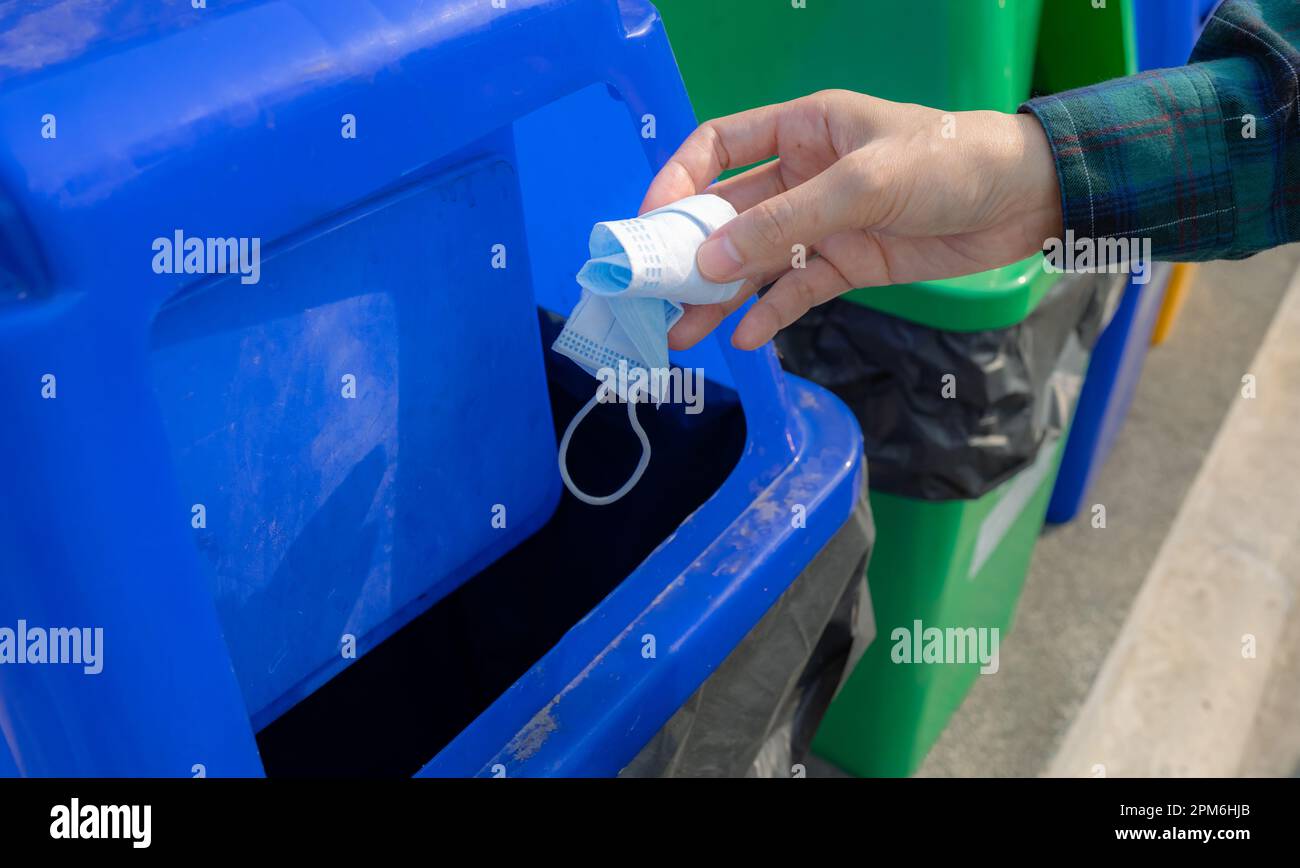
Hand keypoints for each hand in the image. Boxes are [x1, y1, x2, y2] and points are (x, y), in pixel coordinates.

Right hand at [639, 89, 1062, 349]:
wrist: (1026, 201)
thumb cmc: (949, 163)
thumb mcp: (862, 185)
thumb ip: (783, 223)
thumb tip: (708, 261)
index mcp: (802, 131)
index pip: (717, 148)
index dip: (677, 182)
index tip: (648, 225)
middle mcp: (803, 176)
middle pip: (727, 214)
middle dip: (689, 253)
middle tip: (655, 294)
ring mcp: (824, 224)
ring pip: (756, 262)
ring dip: (720, 295)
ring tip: (684, 333)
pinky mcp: (848, 264)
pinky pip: (796, 291)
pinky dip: (770, 314)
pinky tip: (744, 338)